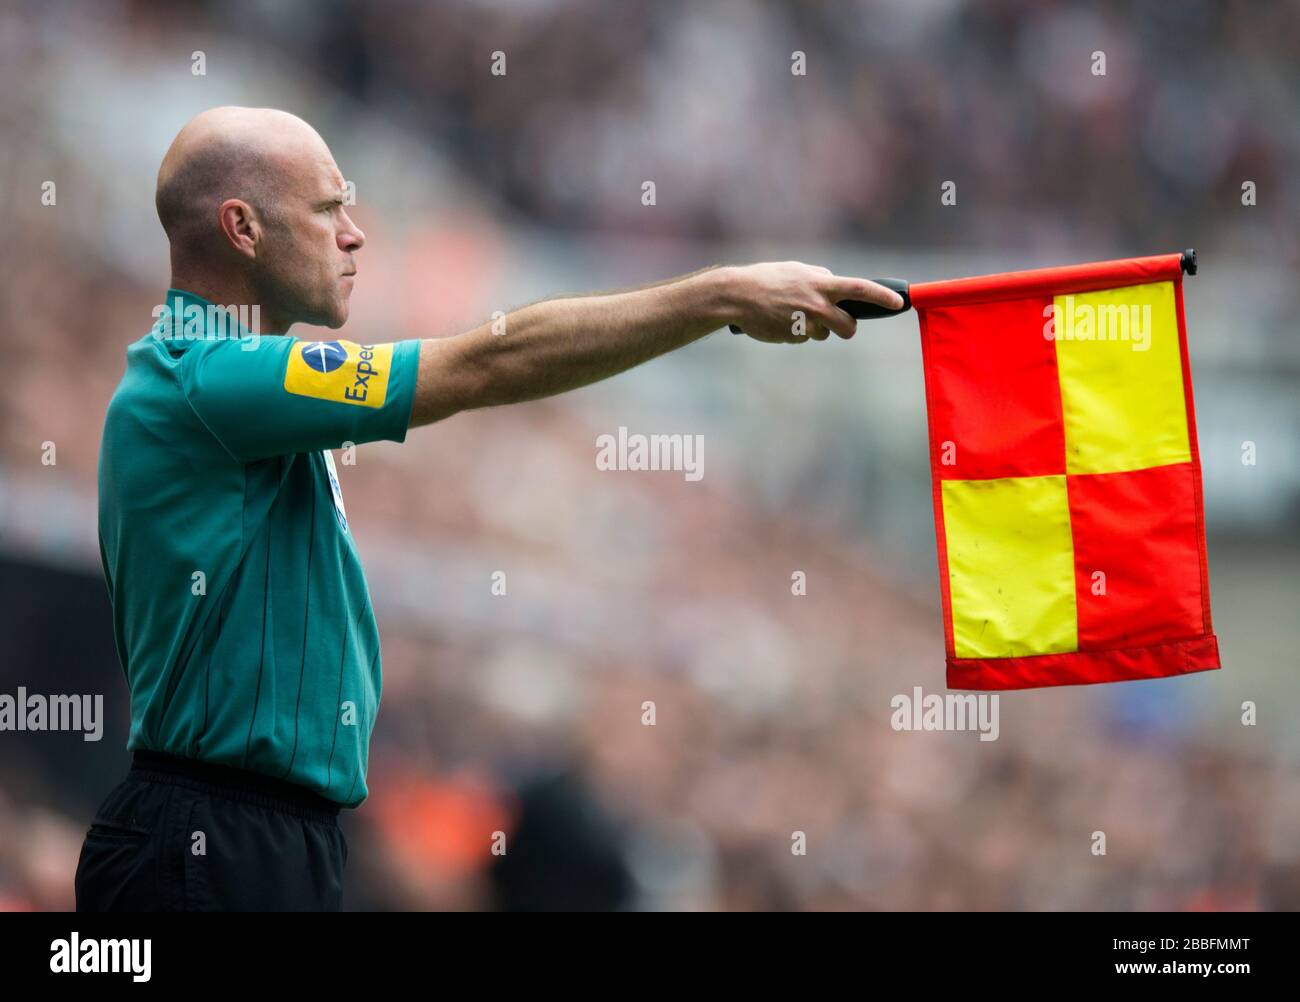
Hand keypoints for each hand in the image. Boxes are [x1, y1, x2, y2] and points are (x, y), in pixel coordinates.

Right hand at [724, 261, 904, 343]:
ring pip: (823, 334)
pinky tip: (779, 320)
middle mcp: (817, 305)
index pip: (860, 289)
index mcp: (821, 284)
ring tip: (791, 313)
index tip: (899, 302)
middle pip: (848, 326)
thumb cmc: (766, 279)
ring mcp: (805, 323)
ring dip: (814, 328)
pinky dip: (794, 332)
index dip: (882, 296)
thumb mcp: (796, 270)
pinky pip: (802, 338)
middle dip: (845, 328)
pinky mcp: (792, 337)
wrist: (735, 296)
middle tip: (837, 324)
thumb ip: (819, 276)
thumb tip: (835, 281)